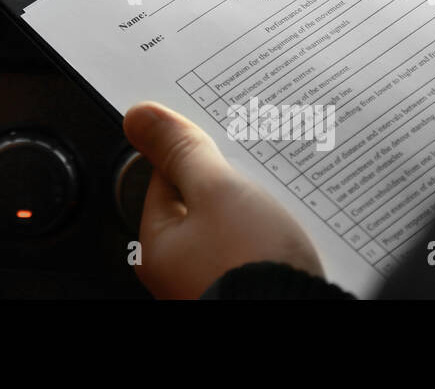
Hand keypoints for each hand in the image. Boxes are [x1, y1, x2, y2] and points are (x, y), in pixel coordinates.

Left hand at [124, 101, 323, 298]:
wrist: (295, 317)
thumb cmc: (250, 266)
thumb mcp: (217, 192)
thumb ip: (182, 152)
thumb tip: (139, 116)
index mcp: (155, 248)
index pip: (165, 180)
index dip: (195, 154)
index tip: (221, 141)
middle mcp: (177, 272)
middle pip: (199, 207)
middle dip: (227, 186)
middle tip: (256, 175)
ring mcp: (211, 282)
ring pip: (228, 229)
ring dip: (251, 213)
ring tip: (276, 203)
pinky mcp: (243, 290)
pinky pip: (250, 253)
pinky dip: (265, 239)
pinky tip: (285, 232)